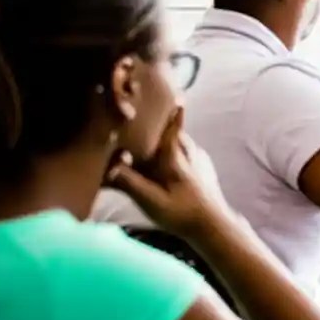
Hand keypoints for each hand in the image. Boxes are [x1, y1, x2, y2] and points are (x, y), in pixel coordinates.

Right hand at [104, 107, 231, 238]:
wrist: (213, 227)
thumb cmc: (181, 213)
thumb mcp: (150, 201)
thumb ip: (128, 182)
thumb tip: (107, 165)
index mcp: (176, 157)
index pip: (173, 126)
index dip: (171, 110)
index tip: (169, 92)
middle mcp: (190, 152)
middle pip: (174, 131)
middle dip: (162, 123)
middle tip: (145, 115)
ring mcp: (199, 159)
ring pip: (181, 141)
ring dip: (169, 137)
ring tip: (152, 136)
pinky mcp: (204, 168)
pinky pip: (187, 151)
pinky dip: (176, 149)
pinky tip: (166, 159)